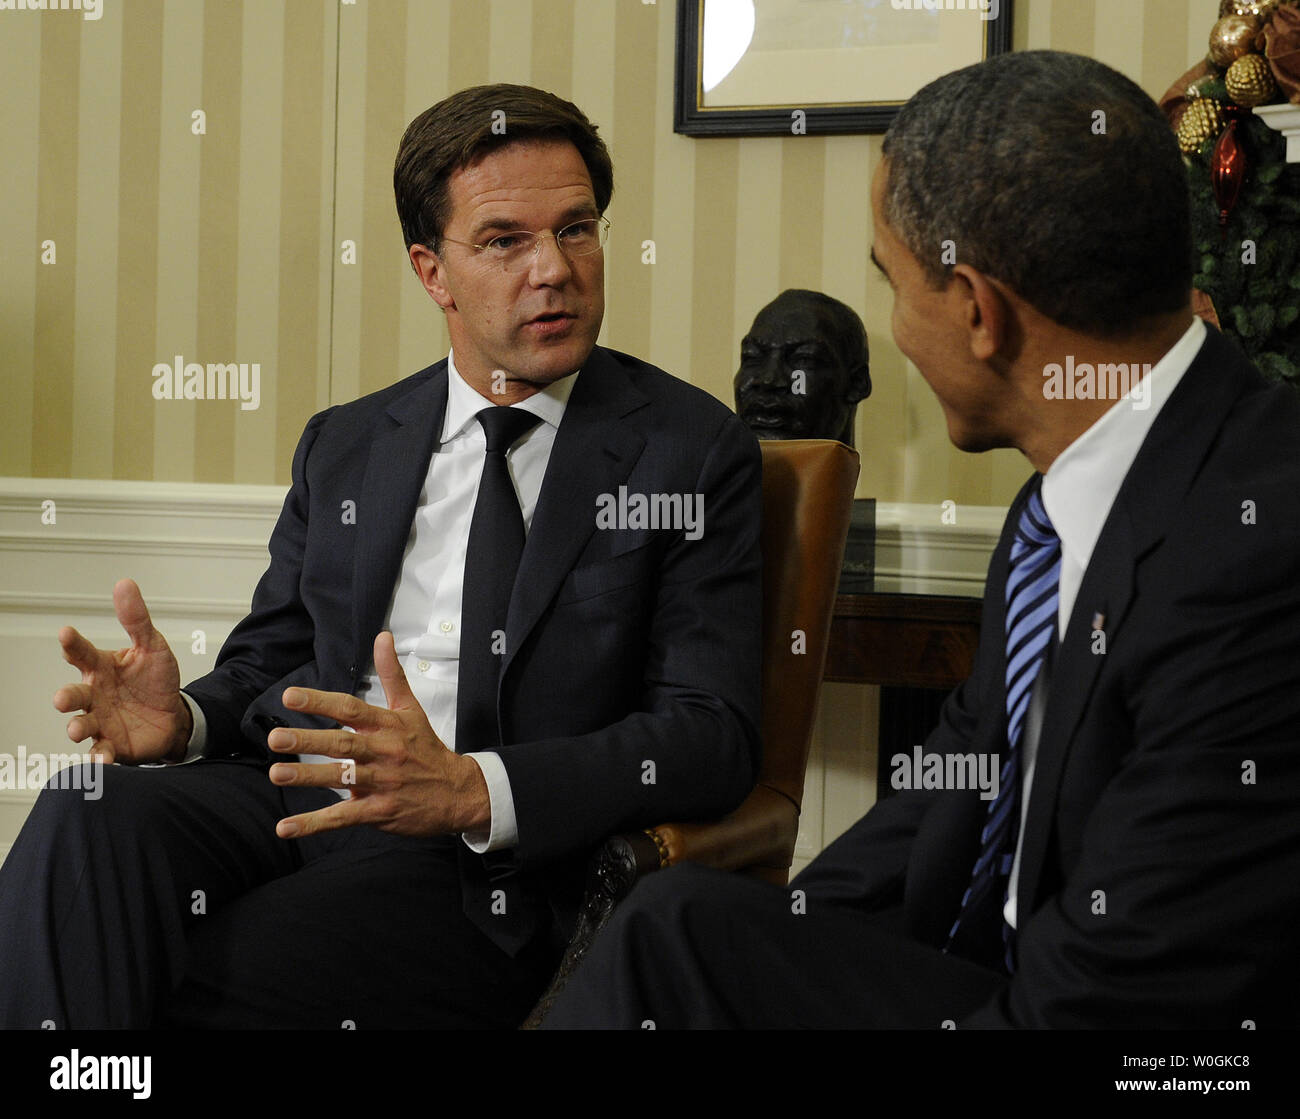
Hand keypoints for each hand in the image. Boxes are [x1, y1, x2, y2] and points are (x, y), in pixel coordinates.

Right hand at [52, 578, 191, 764]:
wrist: (175, 716)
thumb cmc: (156, 681)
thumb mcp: (152, 647)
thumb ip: (136, 620)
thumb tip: (125, 584)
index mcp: (101, 668)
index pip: (81, 653)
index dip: (72, 643)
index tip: (66, 633)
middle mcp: (94, 695)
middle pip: (73, 694)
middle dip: (65, 697)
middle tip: (63, 698)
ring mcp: (101, 721)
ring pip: (81, 725)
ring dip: (77, 728)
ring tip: (78, 729)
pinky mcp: (113, 745)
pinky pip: (101, 752)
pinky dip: (99, 758)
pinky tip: (102, 760)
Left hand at [267, 631, 490, 838]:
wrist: (458, 793)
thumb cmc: (427, 749)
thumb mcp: (412, 709)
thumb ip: (392, 674)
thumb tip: (382, 636)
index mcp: (388, 726)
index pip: (352, 709)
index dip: (321, 702)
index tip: (291, 697)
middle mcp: (385, 752)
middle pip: (344, 744)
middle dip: (308, 741)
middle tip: (275, 738)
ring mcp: (383, 783)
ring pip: (342, 779)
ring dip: (308, 777)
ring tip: (277, 774)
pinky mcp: (381, 811)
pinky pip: (344, 816)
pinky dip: (315, 822)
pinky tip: (286, 827)